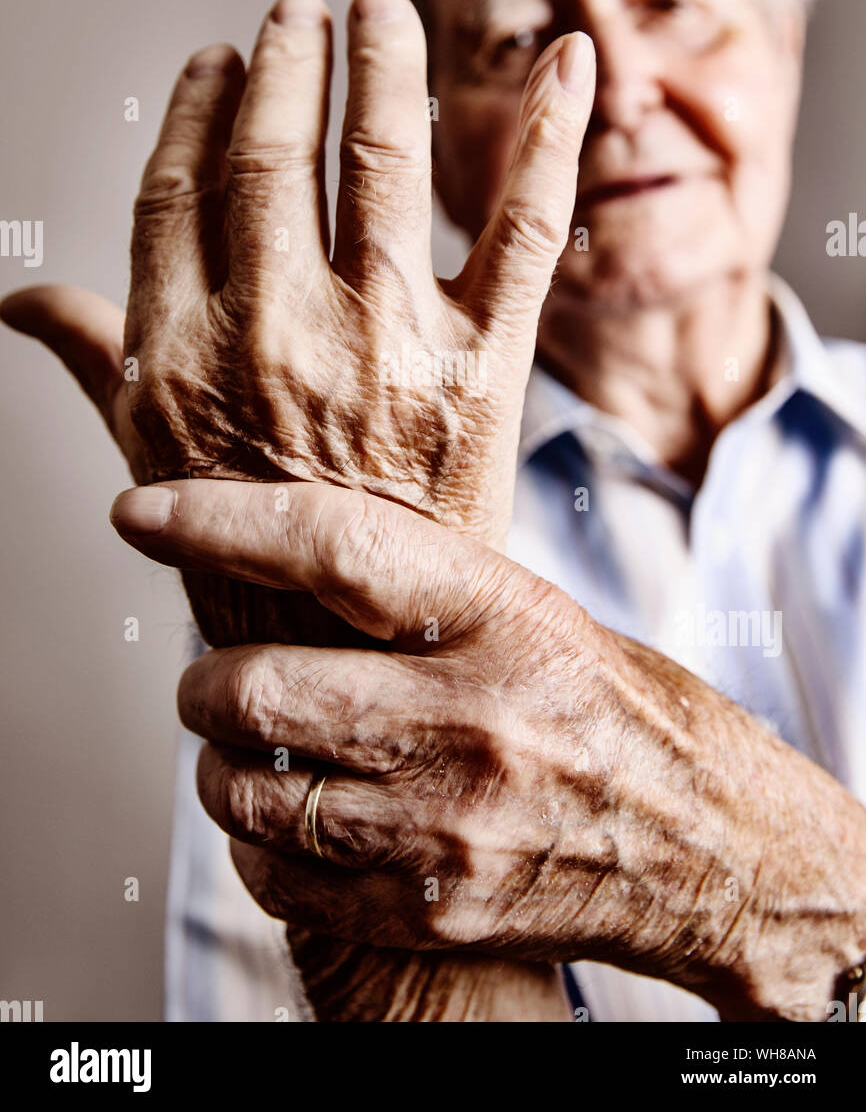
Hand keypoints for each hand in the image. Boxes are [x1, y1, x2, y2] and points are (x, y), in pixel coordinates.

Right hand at [1, 0, 593, 547]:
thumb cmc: (244, 542)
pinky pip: (526, 230)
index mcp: (184, 347)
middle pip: (276, 160)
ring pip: (383, 165)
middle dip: (289, 68)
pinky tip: (569, 62)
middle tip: (303, 11)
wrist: (351, 641)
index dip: (202, 110)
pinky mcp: (483, 366)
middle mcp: (276, 331)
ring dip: (382, 68)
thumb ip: (96, 354)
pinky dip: (553, 137)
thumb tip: (22, 296)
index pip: (180, 190)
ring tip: (379, 11)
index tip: (221, 61)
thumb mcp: (150, 450)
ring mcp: (385, 344)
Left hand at [110, 475, 865, 1022]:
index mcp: (501, 616)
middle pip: (261, 689)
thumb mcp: (536, 615)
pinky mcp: (431, 907)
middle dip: (204, 686)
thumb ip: (422, 591)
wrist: (706, 848)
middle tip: (208, 682)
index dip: (220, 522)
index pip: (332, 549)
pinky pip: (281, 879)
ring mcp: (447, 825)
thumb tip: (288, 553)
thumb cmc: (614, 709)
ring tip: (248, 754)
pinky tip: (293, 825)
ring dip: (223, 769)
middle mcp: (471, 718)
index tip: (143, 516)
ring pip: (252, 794)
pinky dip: (260, 848)